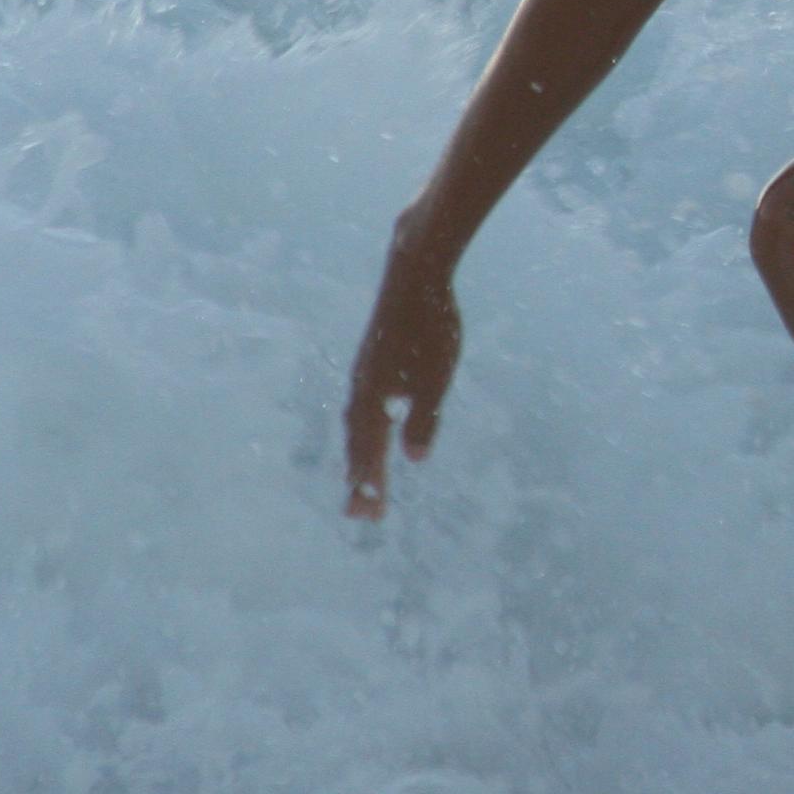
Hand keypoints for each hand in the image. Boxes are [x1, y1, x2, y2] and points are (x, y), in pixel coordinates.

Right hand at [344, 231, 461, 518]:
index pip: (371, 454)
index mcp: (376, 400)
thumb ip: (424, 419)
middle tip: (360, 513)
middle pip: (358, 444)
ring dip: (359, 453)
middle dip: (360, 479)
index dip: (371, 485)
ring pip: (357, 423)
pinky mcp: (372, 358)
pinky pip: (362, 403)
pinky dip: (364, 425)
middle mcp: (362, 390)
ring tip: (361, 475)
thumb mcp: (436, 379)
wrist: (413, 276)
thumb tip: (415, 457)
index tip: (370, 517)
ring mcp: (364, 373)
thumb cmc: (430, 329)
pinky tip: (375, 422)